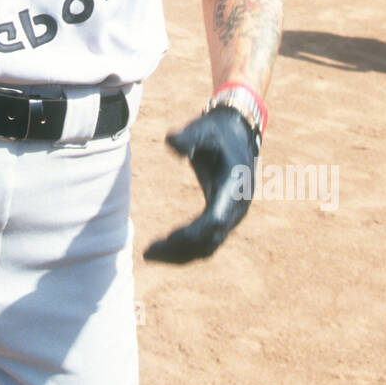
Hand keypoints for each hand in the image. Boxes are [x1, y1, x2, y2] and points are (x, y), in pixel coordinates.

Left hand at [143, 106, 258, 263]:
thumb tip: (171, 142)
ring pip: (209, 247)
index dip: (194, 233)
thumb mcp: (204, 129)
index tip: (168, 238)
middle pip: (210, 240)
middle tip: (147, 252)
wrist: (238, 133)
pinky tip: (164, 248)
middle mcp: (237, 207)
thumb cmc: (216, 131)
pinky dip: (186, 250)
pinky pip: (208, 243)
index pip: (216, 220)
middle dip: (179, 249)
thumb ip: (189, 137)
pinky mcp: (224, 217)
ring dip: (180, 255)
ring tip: (149, 255)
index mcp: (234, 187)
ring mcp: (233, 215)